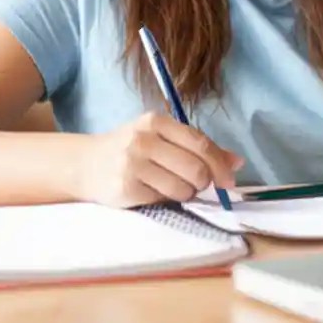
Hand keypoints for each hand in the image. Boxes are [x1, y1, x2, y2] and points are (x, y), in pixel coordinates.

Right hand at [74, 113, 244, 207]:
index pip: (200, 143)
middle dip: (202, 183)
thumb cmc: (130, 150)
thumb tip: (237, 163)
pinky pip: (163, 200)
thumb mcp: (161, 139)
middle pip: (196, 169)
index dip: (220, 165)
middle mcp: (143, 140)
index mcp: (155, 122)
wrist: (85, 164)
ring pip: (183, 189)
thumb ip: (197, 148)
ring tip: (169, 187)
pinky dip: (165, 200)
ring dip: (184, 194)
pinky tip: (151, 191)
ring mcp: (132, 164)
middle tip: (195, 185)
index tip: (229, 181)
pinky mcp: (126, 188)